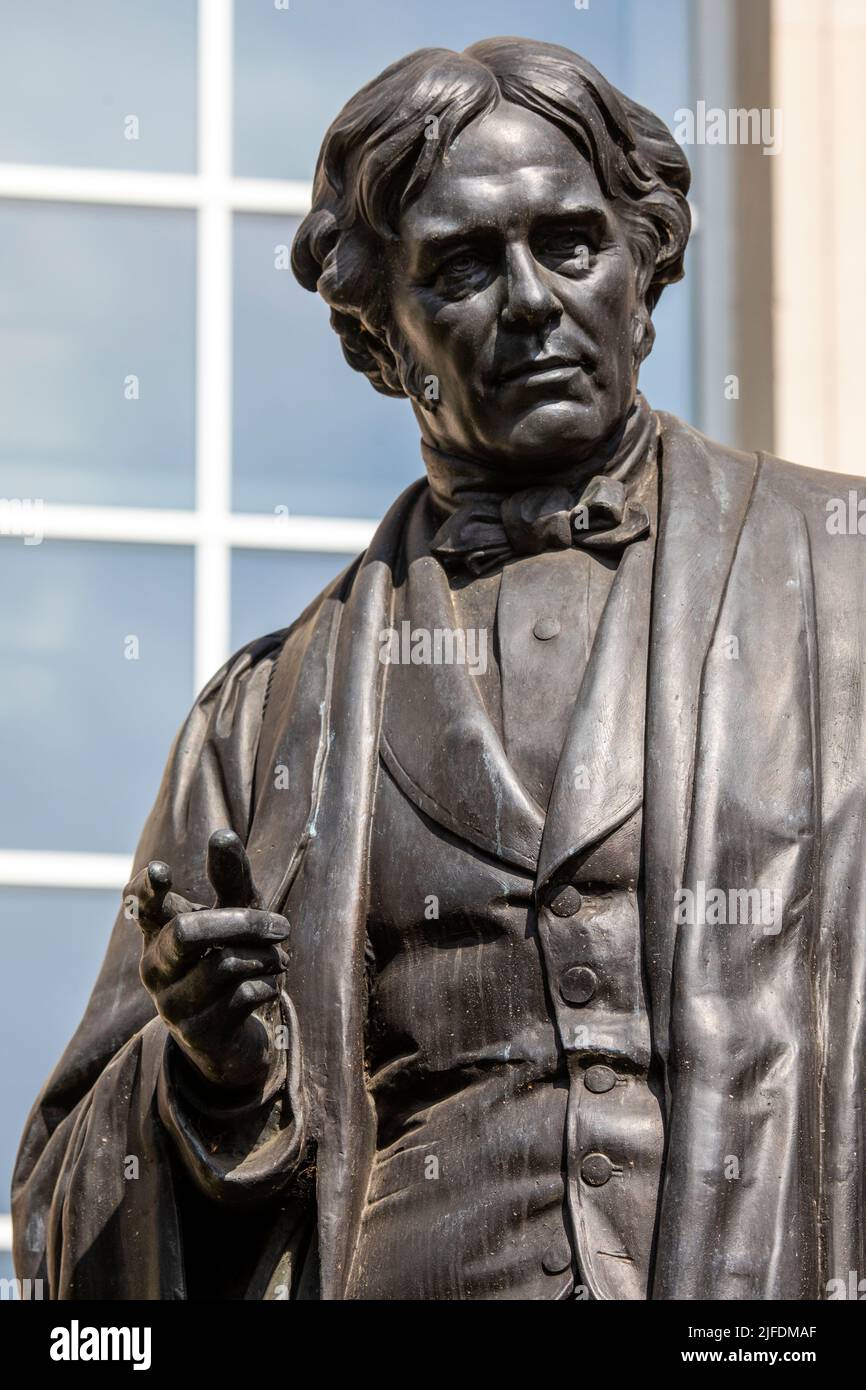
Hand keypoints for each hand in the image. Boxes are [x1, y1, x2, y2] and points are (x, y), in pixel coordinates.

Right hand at [125, 829, 289, 1095]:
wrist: (231, 1039)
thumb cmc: (231, 959)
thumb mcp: (236, 913)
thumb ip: (230, 877)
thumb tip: (222, 834)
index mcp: (158, 932)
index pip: (142, 905)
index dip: (149, 889)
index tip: (161, 871)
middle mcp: (154, 967)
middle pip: (187, 933)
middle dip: (243, 923)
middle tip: (283, 925)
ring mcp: (171, 1003)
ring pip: (224, 964)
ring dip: (267, 957)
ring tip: (281, 959)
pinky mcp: (198, 1032)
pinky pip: (243, 994)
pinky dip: (269, 983)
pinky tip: (272, 985)